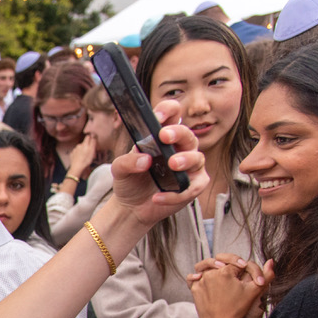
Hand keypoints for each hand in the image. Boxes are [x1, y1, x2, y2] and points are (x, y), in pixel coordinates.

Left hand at [68, 136, 95, 176]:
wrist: (77, 167)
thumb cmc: (86, 160)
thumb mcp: (92, 151)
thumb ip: (93, 142)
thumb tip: (93, 136)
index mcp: (84, 144)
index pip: (88, 137)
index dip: (90, 138)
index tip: (92, 142)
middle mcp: (79, 145)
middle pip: (84, 143)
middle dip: (87, 145)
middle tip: (89, 152)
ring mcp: (74, 149)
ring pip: (80, 147)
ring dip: (82, 150)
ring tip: (84, 156)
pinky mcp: (72, 154)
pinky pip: (76, 152)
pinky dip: (78, 154)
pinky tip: (80, 158)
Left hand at [109, 100, 207, 228]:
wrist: (131, 207)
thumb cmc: (130, 180)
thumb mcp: (120, 170)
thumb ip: (126, 162)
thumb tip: (144, 159)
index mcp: (162, 136)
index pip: (172, 114)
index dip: (167, 111)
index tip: (156, 117)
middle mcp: (180, 148)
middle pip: (187, 134)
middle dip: (178, 132)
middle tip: (164, 136)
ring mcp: (189, 167)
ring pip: (197, 158)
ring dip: (186, 159)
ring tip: (172, 164)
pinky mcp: (192, 186)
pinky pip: (192, 187)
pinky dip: (175, 194)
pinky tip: (158, 198)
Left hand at [187, 256, 273, 317]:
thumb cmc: (238, 308)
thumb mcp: (255, 290)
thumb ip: (267, 275)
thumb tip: (272, 260)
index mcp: (226, 271)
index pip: (236, 262)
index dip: (243, 268)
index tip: (245, 276)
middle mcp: (211, 274)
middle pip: (220, 261)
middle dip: (228, 265)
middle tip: (233, 272)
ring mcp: (201, 281)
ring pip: (204, 266)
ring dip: (211, 266)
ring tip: (219, 271)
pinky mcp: (194, 289)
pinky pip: (192, 278)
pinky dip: (196, 276)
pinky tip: (202, 277)